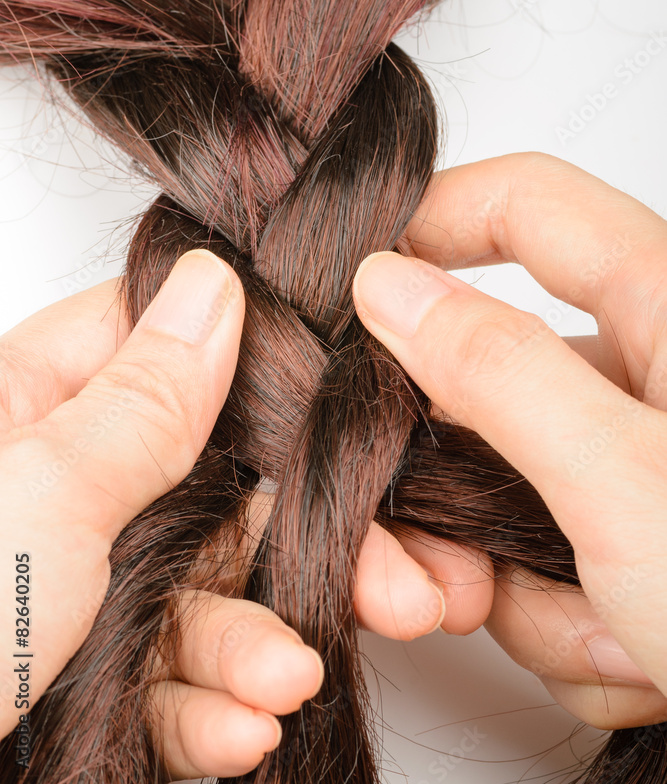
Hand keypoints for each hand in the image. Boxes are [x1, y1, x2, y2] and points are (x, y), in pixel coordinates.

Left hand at [0, 257, 489, 780]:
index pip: (162, 350)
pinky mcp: (81, 672)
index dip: (258, 373)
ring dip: (252, 642)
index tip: (338, 406)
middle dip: (292, 540)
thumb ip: (142, 402)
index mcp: (23, 410)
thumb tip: (213, 290)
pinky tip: (240, 728)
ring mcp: (72, 585)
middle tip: (380, 572)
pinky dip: (205, 708)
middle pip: (207, 489)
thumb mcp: (38, 500)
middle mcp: (54, 487)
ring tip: (287, 677)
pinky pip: (163, 676)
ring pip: (196, 591)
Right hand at [353, 152, 666, 729]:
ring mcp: (632, 460)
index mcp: (666, 307)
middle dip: (449, 503)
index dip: (427, 223)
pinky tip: (635, 662)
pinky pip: (544, 559)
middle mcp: (645, 376)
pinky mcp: (629, 532)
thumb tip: (390, 288)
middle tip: (436, 581)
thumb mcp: (629, 483)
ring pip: (502, 492)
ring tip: (610, 642)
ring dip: (526, 594)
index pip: (521, 204)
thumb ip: (498, 370)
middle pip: (482, 387)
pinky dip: (569, 628)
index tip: (353, 286)